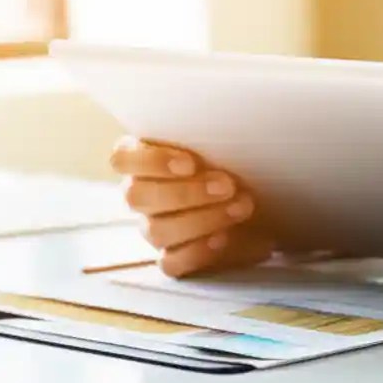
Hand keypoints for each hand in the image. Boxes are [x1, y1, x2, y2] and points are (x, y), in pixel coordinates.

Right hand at [110, 136, 274, 276]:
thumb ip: (215, 135)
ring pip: (156, 230)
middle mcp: (142, 195)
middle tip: (227, 185)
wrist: (261, 203)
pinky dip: (197, 251)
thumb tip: (235, 119)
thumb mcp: (226, 144)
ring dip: (201, 219)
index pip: (122, 158)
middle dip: (186, 192)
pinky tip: (223, 238)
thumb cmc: (235, 163)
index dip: (151, 161)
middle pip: (137, 197)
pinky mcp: (172, 258)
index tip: (190, 163)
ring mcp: (153, 229)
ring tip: (241, 207)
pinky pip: (170, 263)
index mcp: (144, 160)